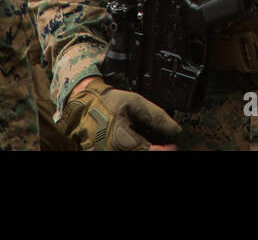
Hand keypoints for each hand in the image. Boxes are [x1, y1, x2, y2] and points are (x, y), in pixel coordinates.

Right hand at [59, 77, 181, 150]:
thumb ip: (156, 117)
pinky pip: (125, 151)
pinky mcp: (105, 152)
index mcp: (121, 140)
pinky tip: (140, 142)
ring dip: (146, 148)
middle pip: (142, 154)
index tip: (172, 145)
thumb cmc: (106, 102)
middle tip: (165, 144)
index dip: (164, 150)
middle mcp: (113, 151)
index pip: (149, 151)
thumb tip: (175, 130)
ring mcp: (107, 153)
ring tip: (152, 142)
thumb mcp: (135, 103)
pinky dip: (135, 147)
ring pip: (134, 153)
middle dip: (156, 149)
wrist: (83, 105)